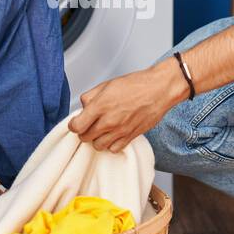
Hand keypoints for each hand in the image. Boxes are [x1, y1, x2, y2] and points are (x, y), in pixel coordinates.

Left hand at [68, 57, 188, 151]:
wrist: (159, 90)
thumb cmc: (136, 85)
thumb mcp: (107, 84)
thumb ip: (91, 96)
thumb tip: (83, 106)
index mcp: (100, 106)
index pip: (76, 126)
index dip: (73, 125)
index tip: (76, 122)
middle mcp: (109, 121)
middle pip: (85, 138)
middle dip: (84, 131)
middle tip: (89, 125)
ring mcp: (120, 131)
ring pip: (98, 146)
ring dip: (96, 139)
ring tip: (101, 130)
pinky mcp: (131, 137)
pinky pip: (113, 149)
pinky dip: (111, 145)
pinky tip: (113, 135)